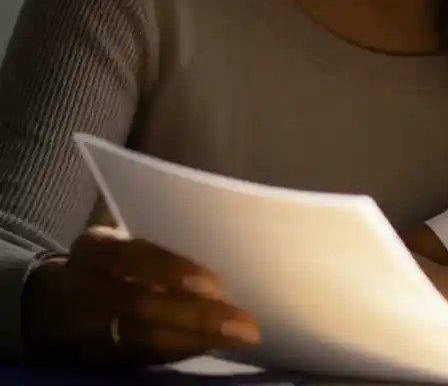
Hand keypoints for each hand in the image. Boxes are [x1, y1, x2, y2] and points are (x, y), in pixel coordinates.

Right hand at [22, 226, 260, 365]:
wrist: (51, 303)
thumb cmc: (109, 261)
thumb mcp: (120, 241)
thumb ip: (158, 246)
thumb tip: (223, 252)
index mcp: (92, 249)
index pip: (127, 256)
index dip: (168, 270)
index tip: (212, 283)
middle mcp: (82, 287)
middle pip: (138, 305)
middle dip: (195, 316)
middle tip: (244, 324)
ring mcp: (86, 326)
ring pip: (142, 337)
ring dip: (196, 339)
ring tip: (240, 336)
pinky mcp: (98, 354)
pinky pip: (143, 356)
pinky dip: (182, 351)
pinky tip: (214, 345)